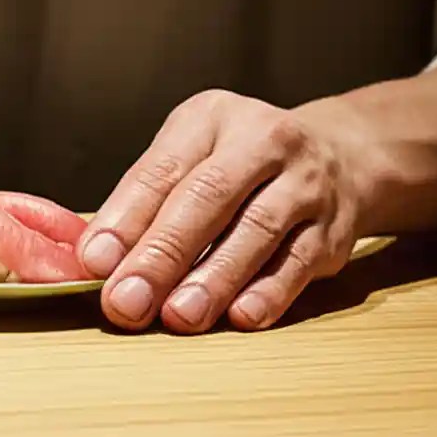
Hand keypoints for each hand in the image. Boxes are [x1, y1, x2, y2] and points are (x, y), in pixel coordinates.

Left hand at [78, 89, 372, 332]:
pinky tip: (241, 317)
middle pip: (207, 197)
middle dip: (162, 254)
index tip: (94, 263)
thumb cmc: (238, 168)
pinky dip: (269, 292)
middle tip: (127, 302)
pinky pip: (299, 261)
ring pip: (257, 230)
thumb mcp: (188, 160)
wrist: (342, 157)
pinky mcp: (334, 227)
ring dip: (214, 279)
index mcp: (209, 119)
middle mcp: (262, 141)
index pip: (161, 170)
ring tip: (178, 317)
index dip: (125, 219)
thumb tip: (94, 264)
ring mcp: (306, 183)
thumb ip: (143, 206)